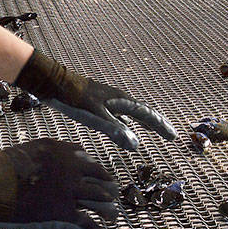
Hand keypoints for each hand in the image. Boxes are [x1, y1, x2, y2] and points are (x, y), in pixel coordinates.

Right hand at [0, 138, 117, 228]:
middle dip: (109, 189)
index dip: (96, 171)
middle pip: (100, 178)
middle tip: (113, 197)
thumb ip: (42, 160)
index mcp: (60, 151)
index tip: (100, 178)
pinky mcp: (64, 212)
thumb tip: (46, 169)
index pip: (87, 159)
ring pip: (101, 200)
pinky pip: (88, 222)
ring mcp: (70, 190)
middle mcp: (70, 168)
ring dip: (109, 210)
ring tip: (113, 216)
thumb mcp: (25, 154)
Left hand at [14, 51, 177, 149]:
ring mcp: (109, 100)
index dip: (160, 126)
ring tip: (152, 129)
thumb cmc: (74, 99)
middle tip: (170, 134)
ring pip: (131, 113)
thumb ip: (115, 130)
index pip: (147, 115)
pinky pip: (120, 114)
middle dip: (156, 124)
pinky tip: (123, 127)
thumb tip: (136, 145)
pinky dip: (127, 122)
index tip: (174, 136)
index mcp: (121, 100)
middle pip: (142, 113)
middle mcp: (118, 99)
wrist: (53, 83)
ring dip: (142, 122)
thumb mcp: (95, 117)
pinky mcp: (98, 103)